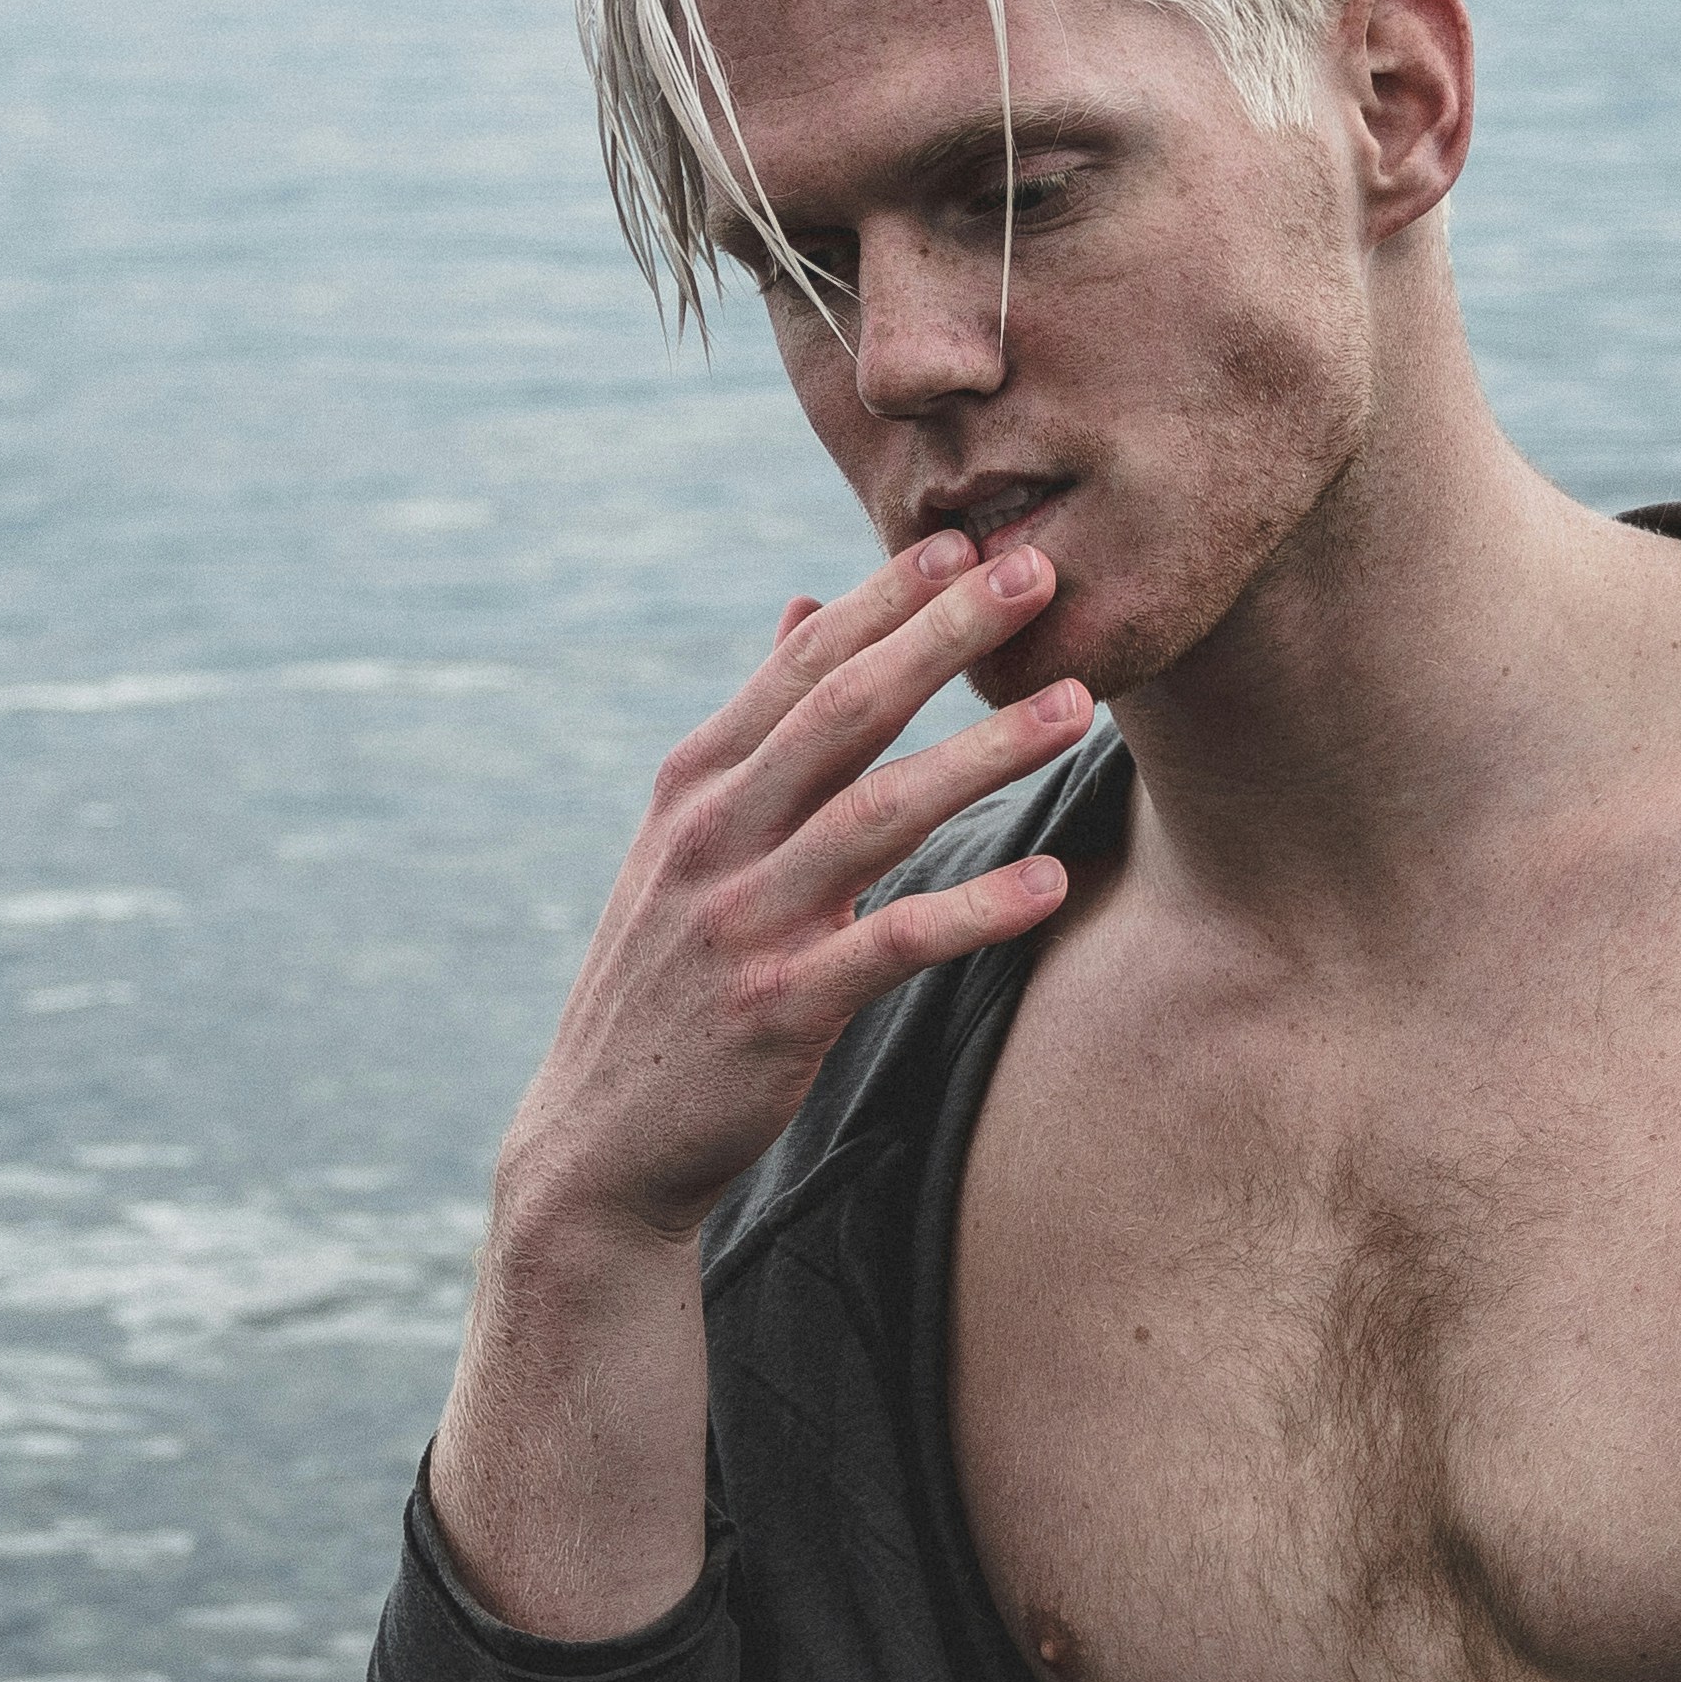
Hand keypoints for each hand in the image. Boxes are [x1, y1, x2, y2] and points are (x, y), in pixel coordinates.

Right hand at [498, 531, 1093, 1249]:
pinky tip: (1048, 883)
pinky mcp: (778, 1007)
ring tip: (1077, 705)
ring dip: (983, 754)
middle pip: (844, 710)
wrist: (603, 1140)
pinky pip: (891, 943)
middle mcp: (712, 834)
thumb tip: (799, 603)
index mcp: (696, 783)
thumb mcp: (689, 839)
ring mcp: (742, 919)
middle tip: (1039, 573)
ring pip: (877, 812)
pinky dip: (973, 911)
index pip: (802, 664)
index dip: (887, 599)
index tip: (970, 541)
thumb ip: (755, 728)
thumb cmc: (670, 977)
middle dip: (944, 635)